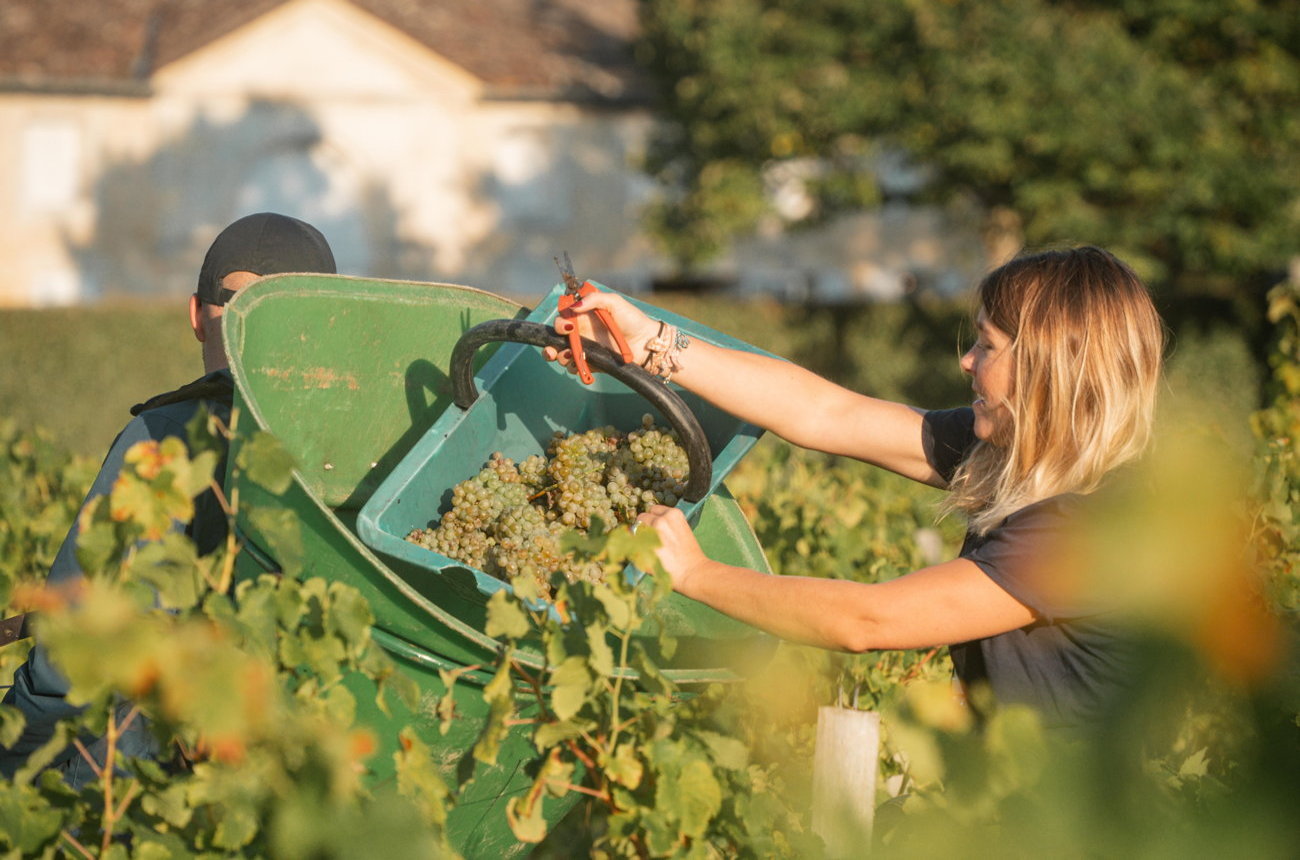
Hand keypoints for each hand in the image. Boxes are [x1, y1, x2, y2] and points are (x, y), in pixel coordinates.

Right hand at [542, 290, 660, 372]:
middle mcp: (582, 334)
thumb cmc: (632, 319)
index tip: (566, 326)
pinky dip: (574, 368)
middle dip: (550, 346)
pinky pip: (577, 368)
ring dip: (560, 358)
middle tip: (552, 350)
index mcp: (584, 318)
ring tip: (567, 357)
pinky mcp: (593, 363)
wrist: (646, 342)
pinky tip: (579, 365)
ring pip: (564, 355)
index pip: (563, 320)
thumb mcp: (614, 302)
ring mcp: (587, 349)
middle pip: (557, 340)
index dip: (559, 324)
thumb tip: (573, 307)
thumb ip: (594, 299)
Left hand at [635, 505, 710, 592]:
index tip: (655, 528)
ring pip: (635, 530)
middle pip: (642, 517)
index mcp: (673, 514)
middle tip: (650, 540)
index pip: (654, 509)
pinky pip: (632, 544)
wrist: (692, 572)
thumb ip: (667, 525)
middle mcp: (661, 520)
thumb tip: (651, 526)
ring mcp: (651, 532)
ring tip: (649, 550)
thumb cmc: (689, 555)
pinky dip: (635, 550)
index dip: (653, 519)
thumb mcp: (682, 531)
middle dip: (643, 527)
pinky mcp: (643, 546)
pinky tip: (646, 557)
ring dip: (638, 538)